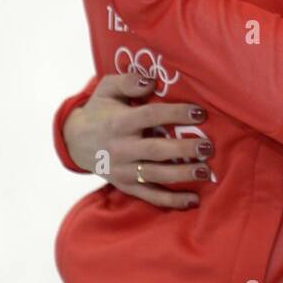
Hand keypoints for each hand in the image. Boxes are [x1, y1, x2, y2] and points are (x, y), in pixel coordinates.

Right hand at [63, 73, 213, 208]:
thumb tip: (152, 81)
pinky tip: (194, 200)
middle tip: (208, 146)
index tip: (200, 112)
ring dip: (182, 175)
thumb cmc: (100, 110)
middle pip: (156, 150)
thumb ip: (128, 81)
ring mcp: (123, 169)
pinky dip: (171, 201)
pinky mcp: (126, 185)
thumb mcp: (107, 89)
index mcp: (120, 122)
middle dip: (184, 149)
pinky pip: (149, 195)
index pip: (151, 116)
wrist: (75, 141)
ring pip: (155, 174)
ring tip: (205, 171)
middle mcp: (121, 148)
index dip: (176, 113)